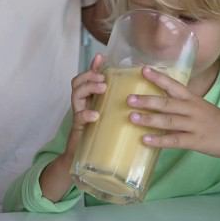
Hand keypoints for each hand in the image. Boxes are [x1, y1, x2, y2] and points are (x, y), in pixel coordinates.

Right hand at [37, 53, 107, 201]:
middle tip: (103, 78)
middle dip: (89, 76)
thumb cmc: (102, 140)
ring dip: (88, 88)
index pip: (88, 78)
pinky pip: (79, 118)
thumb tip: (144, 100)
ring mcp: (79, 116)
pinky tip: (95, 115)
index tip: (101, 56)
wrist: (84, 164)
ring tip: (102, 89)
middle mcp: (83, 105)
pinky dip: (86, 114)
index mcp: (92, 101)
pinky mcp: (78, 129)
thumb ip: (120, 110)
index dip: (93, 66)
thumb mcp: (112, 121)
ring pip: (76, 95)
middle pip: (78, 82)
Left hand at [129, 66, 219, 165]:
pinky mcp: (196, 141)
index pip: (174, 85)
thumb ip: (182, 105)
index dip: (158, 77)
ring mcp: (194, 125)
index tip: (143, 69)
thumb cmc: (216, 121)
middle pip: (167, 102)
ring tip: (132, 118)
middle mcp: (192, 109)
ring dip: (149, 119)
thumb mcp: (201, 108)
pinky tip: (145, 140)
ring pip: (169, 121)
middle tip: (129, 98)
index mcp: (193, 99)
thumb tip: (158, 103)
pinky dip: (159, 140)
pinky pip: (174, 140)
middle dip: (147, 100)